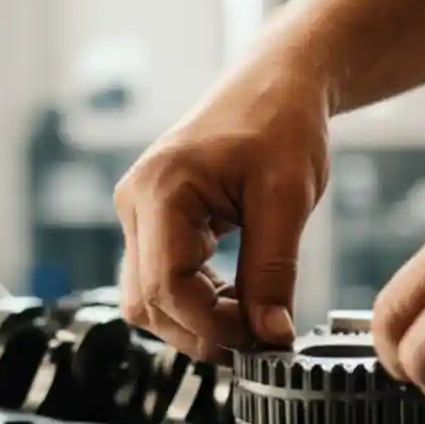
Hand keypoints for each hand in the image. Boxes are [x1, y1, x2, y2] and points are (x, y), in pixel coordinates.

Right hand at [114, 61, 329, 361]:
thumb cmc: (280, 122)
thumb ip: (273, 272)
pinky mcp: (154, 223)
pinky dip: (197, 301)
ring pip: (149, 298)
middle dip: (201, 331)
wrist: (276, 84)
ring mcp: (140, 214)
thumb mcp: (287, 200)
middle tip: (258, 338)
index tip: (260, 337)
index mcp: (161, 189)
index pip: (166, 286)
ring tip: (251, 318)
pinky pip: (162, 280)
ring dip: (196, 321)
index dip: (212, 324)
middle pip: (148, 301)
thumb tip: (271, 335)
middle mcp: (136, 203)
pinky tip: (238, 300)